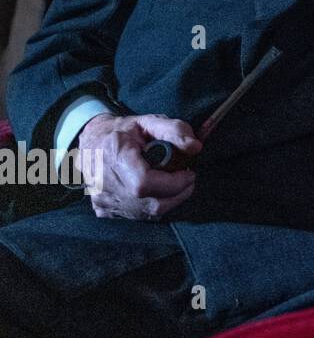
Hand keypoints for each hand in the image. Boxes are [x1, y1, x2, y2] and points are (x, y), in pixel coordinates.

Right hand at [78, 113, 201, 219]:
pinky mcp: (104, 210)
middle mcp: (104, 183)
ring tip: (172, 182)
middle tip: (185, 178)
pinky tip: (155, 190)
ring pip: (147, 213)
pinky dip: (153, 205)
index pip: (144, 184)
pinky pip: (138, 216)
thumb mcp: (150, 121)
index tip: (189, 172)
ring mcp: (102, 200)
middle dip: (177, 193)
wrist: (93, 143)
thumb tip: (196, 147)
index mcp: (114, 155)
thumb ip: (175, 130)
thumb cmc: (125, 131)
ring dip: (168, 200)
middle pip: (150, 204)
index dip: (173, 183)